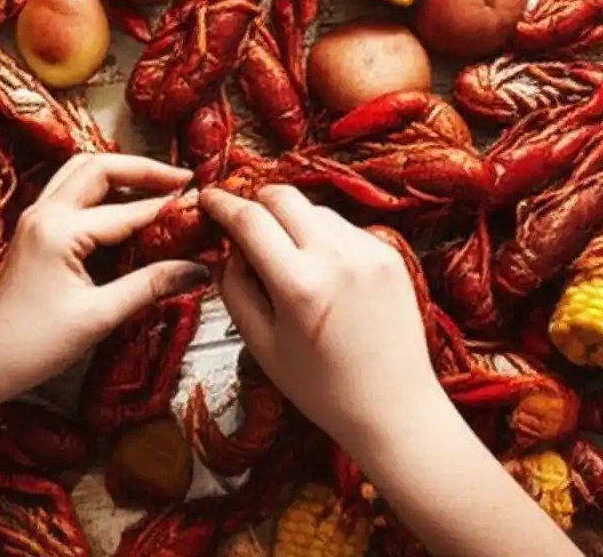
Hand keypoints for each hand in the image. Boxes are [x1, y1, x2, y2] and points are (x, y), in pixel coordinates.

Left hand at [0, 154, 210, 404]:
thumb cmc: (32, 345)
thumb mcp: (100, 316)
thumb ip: (151, 285)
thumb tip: (197, 269)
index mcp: (59, 230)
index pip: (127, 210)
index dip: (167, 207)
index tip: (201, 206)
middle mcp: (44, 214)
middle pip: (99, 167)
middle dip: (144, 170)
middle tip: (182, 180)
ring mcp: (35, 219)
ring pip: (81, 173)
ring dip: (120, 174)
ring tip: (158, 186)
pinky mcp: (33, 232)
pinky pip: (71, 193)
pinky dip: (101, 191)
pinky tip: (125, 208)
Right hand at [200, 185, 441, 458]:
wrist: (393, 407)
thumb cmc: (323, 389)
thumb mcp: (262, 346)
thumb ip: (235, 290)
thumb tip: (229, 250)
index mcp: (299, 285)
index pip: (250, 219)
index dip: (222, 203)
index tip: (209, 198)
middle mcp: (337, 258)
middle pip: (284, 196)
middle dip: (257, 202)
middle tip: (245, 226)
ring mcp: (369, 251)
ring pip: (315, 209)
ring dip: (292, 221)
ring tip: (288, 260)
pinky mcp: (389, 254)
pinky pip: (344, 228)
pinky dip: (323, 238)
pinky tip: (323, 274)